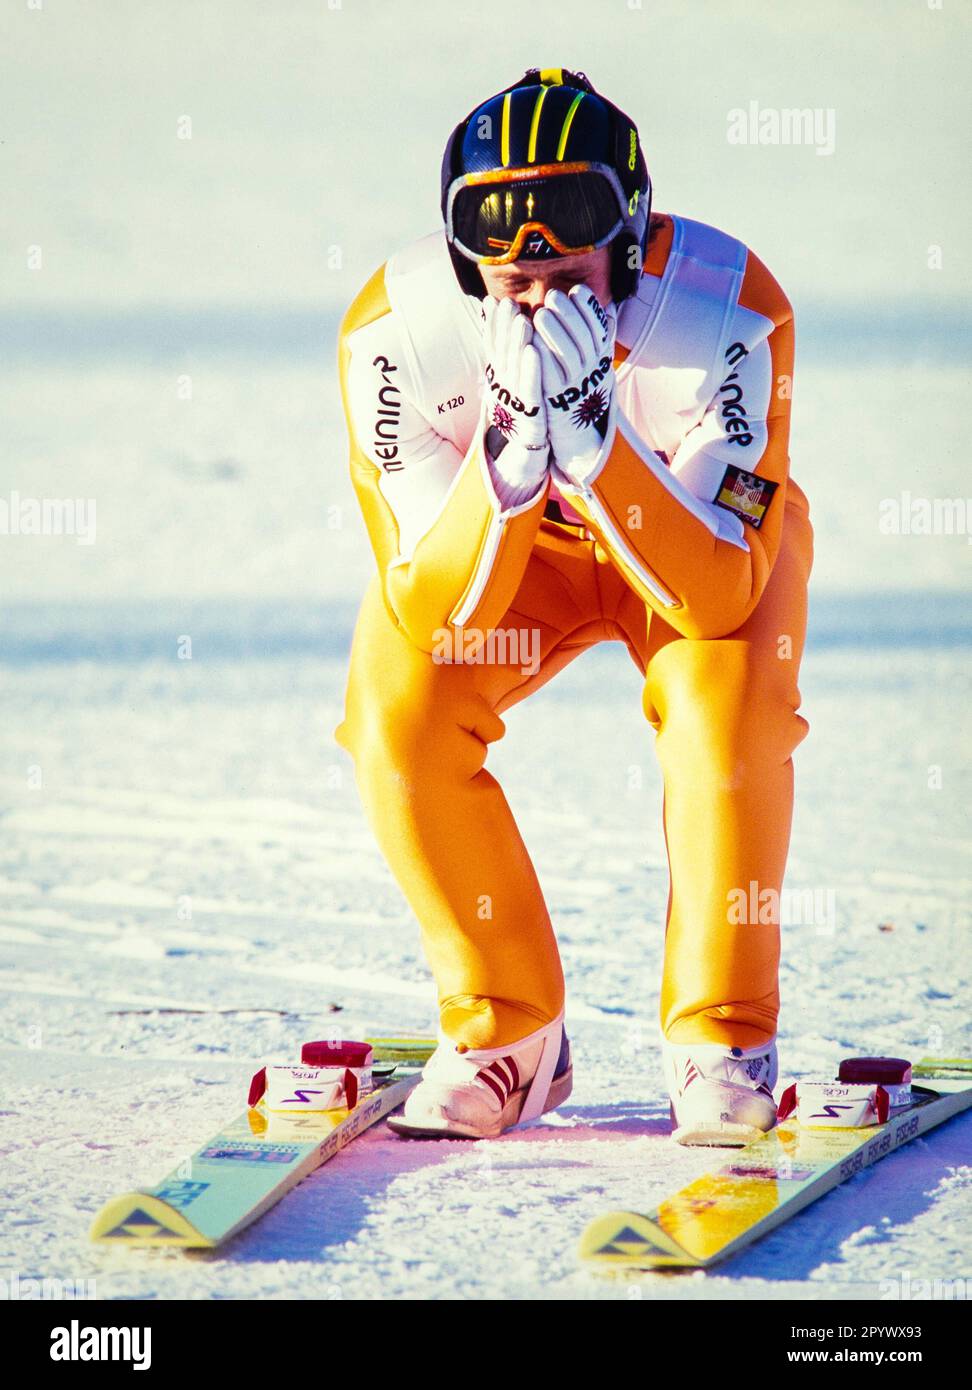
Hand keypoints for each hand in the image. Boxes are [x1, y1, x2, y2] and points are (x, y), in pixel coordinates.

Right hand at [479, 297, 549, 500]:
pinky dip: (530, 370)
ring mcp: (515, 401)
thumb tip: (494, 315)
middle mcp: (503, 387)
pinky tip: (534, 352)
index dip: (495, 325)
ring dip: (517, 343)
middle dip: (505, 328)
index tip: (498, 302)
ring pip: (515, 368)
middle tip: (509, 304)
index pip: (494, 347)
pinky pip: (530, 389)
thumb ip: (504, 350)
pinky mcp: (530, 414)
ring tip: (523, 321)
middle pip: (502, 353)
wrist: (525, 451)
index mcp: (499, 378)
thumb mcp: (510, 378)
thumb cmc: (521, 410)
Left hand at [532, 285, 615, 482]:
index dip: (589, 308)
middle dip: (569, 315)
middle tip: (553, 296)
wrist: (576, 427)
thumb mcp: (597, 360)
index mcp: (601, 356)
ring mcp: (574, 384)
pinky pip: (550, 376)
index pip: (599, 327)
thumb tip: (610, 305)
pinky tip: (530, 342)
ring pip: (567, 356)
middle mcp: (591, 369)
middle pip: (582, 338)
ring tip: (540, 315)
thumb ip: (602, 333)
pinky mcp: (555, 397)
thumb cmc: (582, 383)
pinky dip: (542, 359)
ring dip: (554, 333)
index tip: (577, 291)